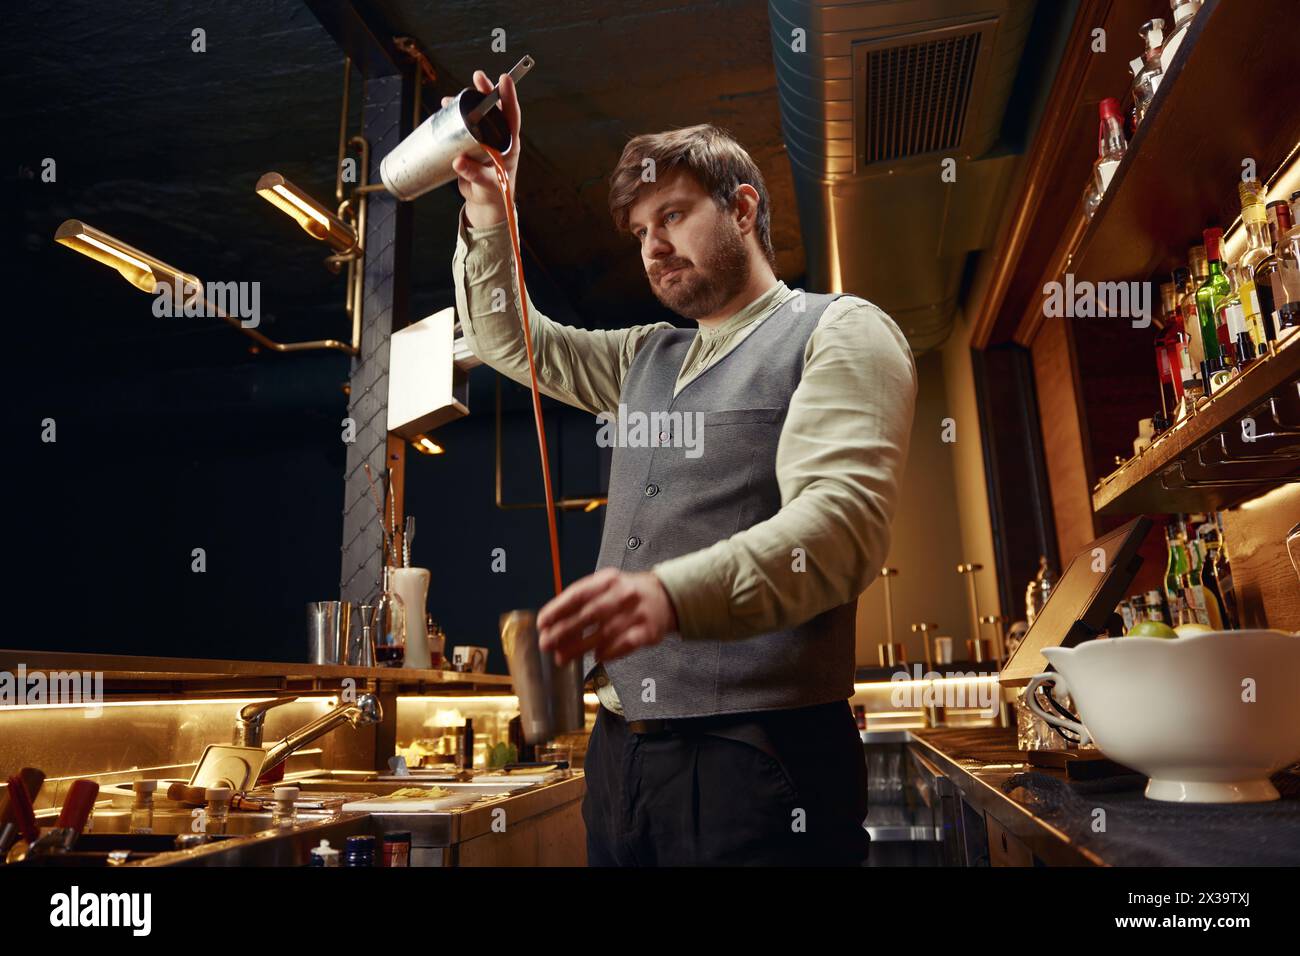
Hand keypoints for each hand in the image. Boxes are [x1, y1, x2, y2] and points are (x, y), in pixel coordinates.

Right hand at [445, 69, 520, 228]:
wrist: (485, 202)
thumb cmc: (494, 193)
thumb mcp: (488, 185)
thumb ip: (475, 174)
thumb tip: (458, 161)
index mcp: (509, 144)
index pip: (511, 116)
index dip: (509, 97)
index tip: (504, 80)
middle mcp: (498, 138)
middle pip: (494, 109)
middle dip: (486, 91)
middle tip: (478, 77)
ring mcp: (484, 139)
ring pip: (477, 114)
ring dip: (467, 102)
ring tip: (453, 97)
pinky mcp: (471, 143)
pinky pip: (464, 125)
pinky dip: (455, 115)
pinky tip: (446, 107)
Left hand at [538, 569, 678, 666]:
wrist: (666, 596)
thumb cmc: (627, 593)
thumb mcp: (605, 586)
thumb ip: (581, 600)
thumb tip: (553, 623)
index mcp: (608, 580)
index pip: (579, 593)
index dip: (558, 609)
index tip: (543, 623)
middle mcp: (623, 594)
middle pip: (590, 614)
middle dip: (564, 631)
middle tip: (547, 643)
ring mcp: (637, 613)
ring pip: (605, 632)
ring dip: (580, 647)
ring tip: (562, 657)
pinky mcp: (648, 631)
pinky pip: (626, 644)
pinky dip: (609, 652)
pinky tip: (596, 657)